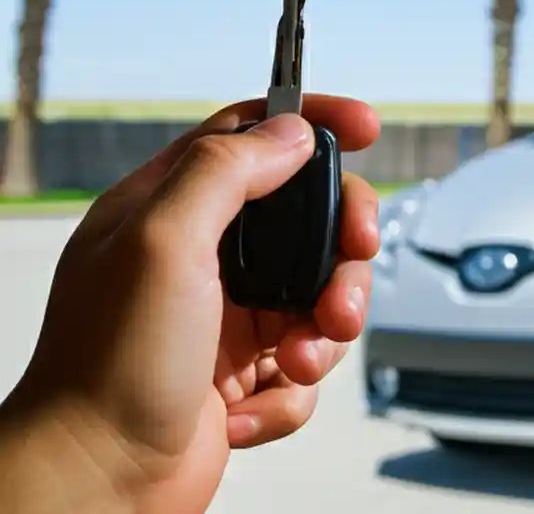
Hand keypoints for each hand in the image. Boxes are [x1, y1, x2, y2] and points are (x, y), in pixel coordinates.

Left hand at [1, 96, 380, 512]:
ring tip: (297, 359)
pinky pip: (307, 363)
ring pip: (320, 293)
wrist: (100, 482)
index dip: (311, 123)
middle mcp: (202, 257)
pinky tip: (248, 406)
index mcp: (168, 208)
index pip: (249, 135)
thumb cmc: (109, 368)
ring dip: (325, 330)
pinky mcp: (245, 371)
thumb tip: (291, 133)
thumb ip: (226, 172)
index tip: (365, 127)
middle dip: (342, 246)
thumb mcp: (163, 243)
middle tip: (354, 260)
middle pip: (308, 218)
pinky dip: (291, 391)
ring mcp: (227, 315)